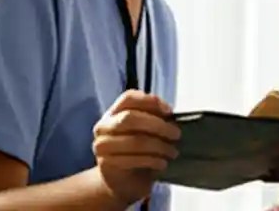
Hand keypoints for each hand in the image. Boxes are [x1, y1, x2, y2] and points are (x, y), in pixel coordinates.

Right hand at [92, 90, 180, 206]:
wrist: (123, 180)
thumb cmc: (138, 150)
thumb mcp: (146, 130)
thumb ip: (154, 117)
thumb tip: (169, 113)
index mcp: (114, 112)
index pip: (128, 98)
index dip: (150, 101)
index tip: (169, 111)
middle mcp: (103, 126)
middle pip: (130, 118)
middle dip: (158, 125)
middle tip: (176, 134)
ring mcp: (102, 145)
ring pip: (134, 140)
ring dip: (159, 146)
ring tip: (173, 152)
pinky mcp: (106, 163)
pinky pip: (132, 159)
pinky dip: (152, 160)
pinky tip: (163, 163)